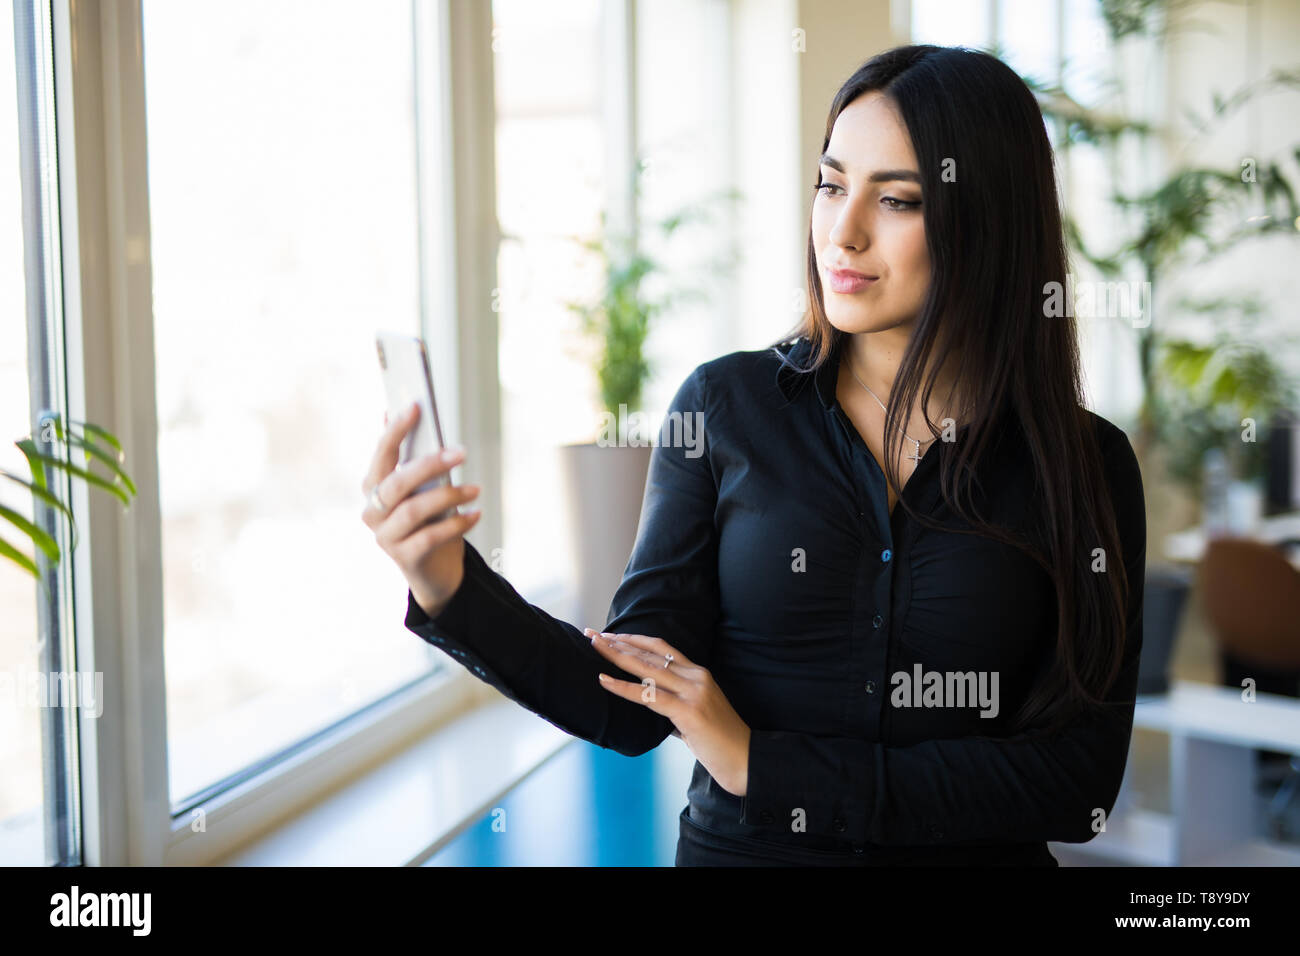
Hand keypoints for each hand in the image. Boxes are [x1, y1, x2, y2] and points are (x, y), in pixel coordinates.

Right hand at [362, 403, 482, 616]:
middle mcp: (372, 512)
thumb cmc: (428, 522)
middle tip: (460, 453)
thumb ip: (413, 459)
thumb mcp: (422, 489)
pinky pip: (430, 537)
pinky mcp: (404, 558)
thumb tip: (398, 413)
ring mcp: (385, 537)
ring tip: (475, 490)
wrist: (436, 571)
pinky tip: (476, 514)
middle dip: (429, 464)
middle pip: (396, 483)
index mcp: (373, 488)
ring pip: (412, 510)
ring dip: (448, 496)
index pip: (381, 455)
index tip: (415, 407)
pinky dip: (457, 523)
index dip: (395, 431)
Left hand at [584, 629, 750, 796]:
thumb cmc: (719, 742)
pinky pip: (648, 695)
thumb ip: (672, 705)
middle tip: (592, 633)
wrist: (745, 760)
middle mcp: (696, 677)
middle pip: (650, 653)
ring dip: (616, 655)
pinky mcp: (688, 711)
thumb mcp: (693, 716)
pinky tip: (604, 680)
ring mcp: (693, 692)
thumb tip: (649, 705)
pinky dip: (623, 687)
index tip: (611, 634)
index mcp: (698, 674)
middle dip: (618, 641)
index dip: (634, 639)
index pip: (661, 648)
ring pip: (647, 668)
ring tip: (594, 646)